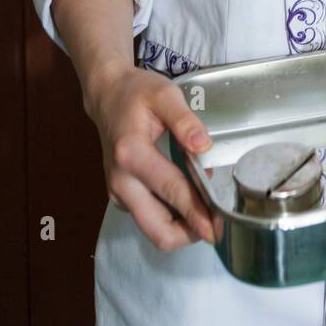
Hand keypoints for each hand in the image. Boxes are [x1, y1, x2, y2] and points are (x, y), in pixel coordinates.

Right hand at [84, 62, 221, 250]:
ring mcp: (117, 192)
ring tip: (207, 209)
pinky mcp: (120, 197)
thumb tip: (204, 147)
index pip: (171, 190)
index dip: (197, 212)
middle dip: (189, 232)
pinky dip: (171, 217)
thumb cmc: (136, 93)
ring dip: (182, 227)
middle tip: (217, 224)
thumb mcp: (165, 95)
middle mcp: (120, 181)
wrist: (107, 96)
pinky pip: (149, 219)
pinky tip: (187, 199)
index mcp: (131, 153)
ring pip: (154, 231)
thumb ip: (185, 121)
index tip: (217, 228)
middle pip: (158, 230)